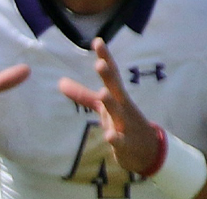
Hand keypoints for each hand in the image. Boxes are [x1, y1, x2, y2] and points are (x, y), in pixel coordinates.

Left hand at [59, 38, 162, 174]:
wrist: (146, 150)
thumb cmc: (122, 123)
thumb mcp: (102, 107)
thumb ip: (83, 94)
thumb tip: (60, 82)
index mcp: (117, 96)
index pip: (111, 75)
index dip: (105, 58)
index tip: (97, 41)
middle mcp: (123, 107)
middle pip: (116, 89)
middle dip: (109, 76)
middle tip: (100, 64)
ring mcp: (126, 124)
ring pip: (118, 113)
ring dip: (111, 103)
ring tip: (103, 94)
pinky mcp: (126, 143)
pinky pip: (120, 140)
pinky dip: (115, 138)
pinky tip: (109, 136)